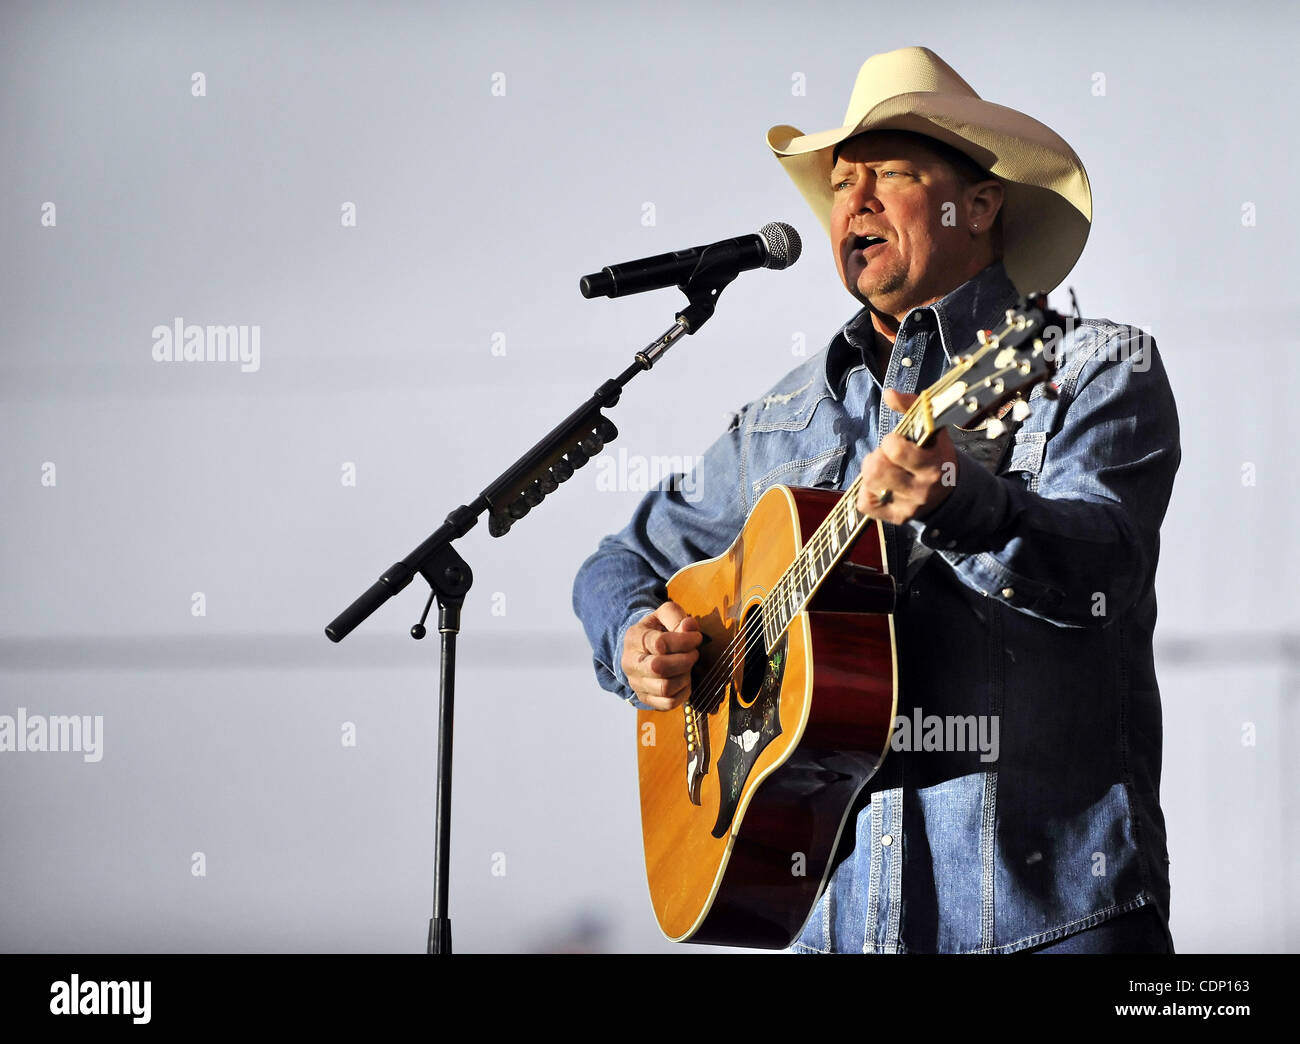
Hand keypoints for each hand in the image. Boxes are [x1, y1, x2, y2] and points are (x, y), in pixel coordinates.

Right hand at [621, 601, 702, 710]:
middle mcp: (630, 663)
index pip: (660, 644)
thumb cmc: (657, 630)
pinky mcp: (645, 698)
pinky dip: (683, 692)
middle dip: (685, 660)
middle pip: (659, 668)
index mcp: (634, 638)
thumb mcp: (664, 616)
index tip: (696, 638)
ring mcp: (636, 683)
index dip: (685, 641)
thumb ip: (677, 617)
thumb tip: (690, 627)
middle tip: (693, 654)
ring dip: (685, 677)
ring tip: (688, 666)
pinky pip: (668, 703)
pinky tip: (684, 680)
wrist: (641, 649)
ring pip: (665, 687)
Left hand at [856, 389, 959, 523]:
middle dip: (876, 457)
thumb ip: (911, 407)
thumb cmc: (934, 453)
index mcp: (933, 464)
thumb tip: (889, 393)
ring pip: (869, 484)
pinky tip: (881, 486)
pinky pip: (865, 503)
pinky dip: (867, 492)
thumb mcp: (931, 428)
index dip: (890, 441)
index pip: (895, 450)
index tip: (897, 441)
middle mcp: (922, 488)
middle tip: (886, 456)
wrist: (949, 490)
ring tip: (884, 469)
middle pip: (876, 469)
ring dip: (871, 473)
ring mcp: (909, 505)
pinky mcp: (896, 517)